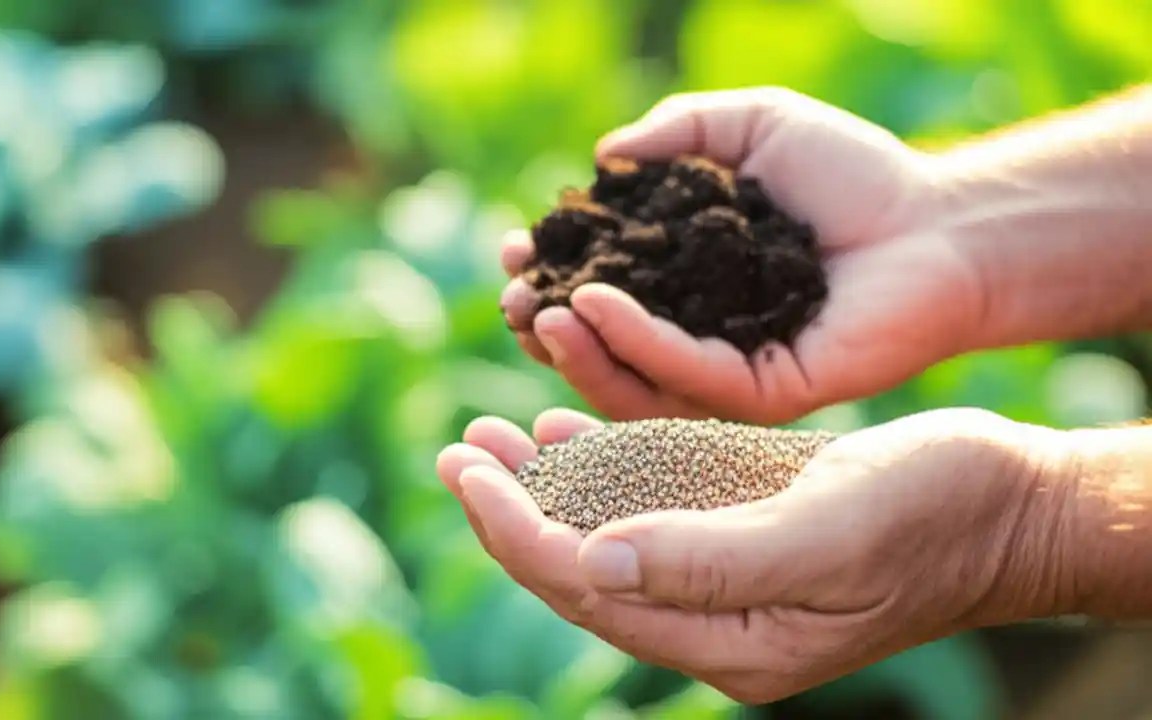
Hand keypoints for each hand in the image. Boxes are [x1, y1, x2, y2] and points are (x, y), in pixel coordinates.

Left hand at [436, 408, 1068, 703]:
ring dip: (547, 487)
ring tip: (490, 434)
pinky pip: (654, 507)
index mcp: (729, 641)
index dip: (516, 533)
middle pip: (583, 568)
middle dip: (513, 511)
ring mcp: (732, 575)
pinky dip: (605, 469)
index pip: (588, 593)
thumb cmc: (935, 515)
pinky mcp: (747, 529)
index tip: (466, 473)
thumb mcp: (824, 535)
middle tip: (457, 450)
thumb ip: (707, 561)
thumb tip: (589, 563)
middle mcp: (720, 618)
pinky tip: (567, 432)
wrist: (1012, 501)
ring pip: (611, 534)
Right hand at [502, 88, 986, 423]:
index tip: (513, 248)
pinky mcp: (762, 397)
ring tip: (537, 313)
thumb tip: (604, 156)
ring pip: (633, 379)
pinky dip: (633, 343)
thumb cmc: (850, 173)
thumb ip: (680, 133)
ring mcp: (728, 374)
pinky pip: (685, 376)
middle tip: (511, 299)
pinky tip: (594, 307)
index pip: (601, 290)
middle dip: (546, 326)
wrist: (937, 221)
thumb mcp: (752, 127)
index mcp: (686, 284)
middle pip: (605, 348)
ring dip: (578, 348)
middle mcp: (698, 336)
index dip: (551, 272)